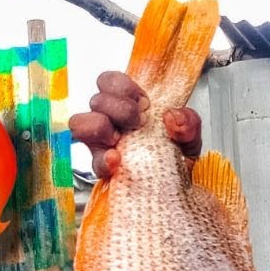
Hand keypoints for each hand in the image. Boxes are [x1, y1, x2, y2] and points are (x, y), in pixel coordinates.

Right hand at [68, 71, 204, 177]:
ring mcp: (103, 145)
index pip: (108, 81)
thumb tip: (173, 117)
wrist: (178, 188)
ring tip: (120, 138)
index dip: (122, 86)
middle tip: (138, 121)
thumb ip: (188, 122)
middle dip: (119, 107)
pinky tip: (116, 159)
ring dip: (101, 126)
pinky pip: (94, 162)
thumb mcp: (189, 136)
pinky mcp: (103, 170)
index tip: (143, 101)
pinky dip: (104, 159)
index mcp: (128, 106)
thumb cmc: (176, 155)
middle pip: (96, 100)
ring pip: (80, 124)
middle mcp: (111, 122)